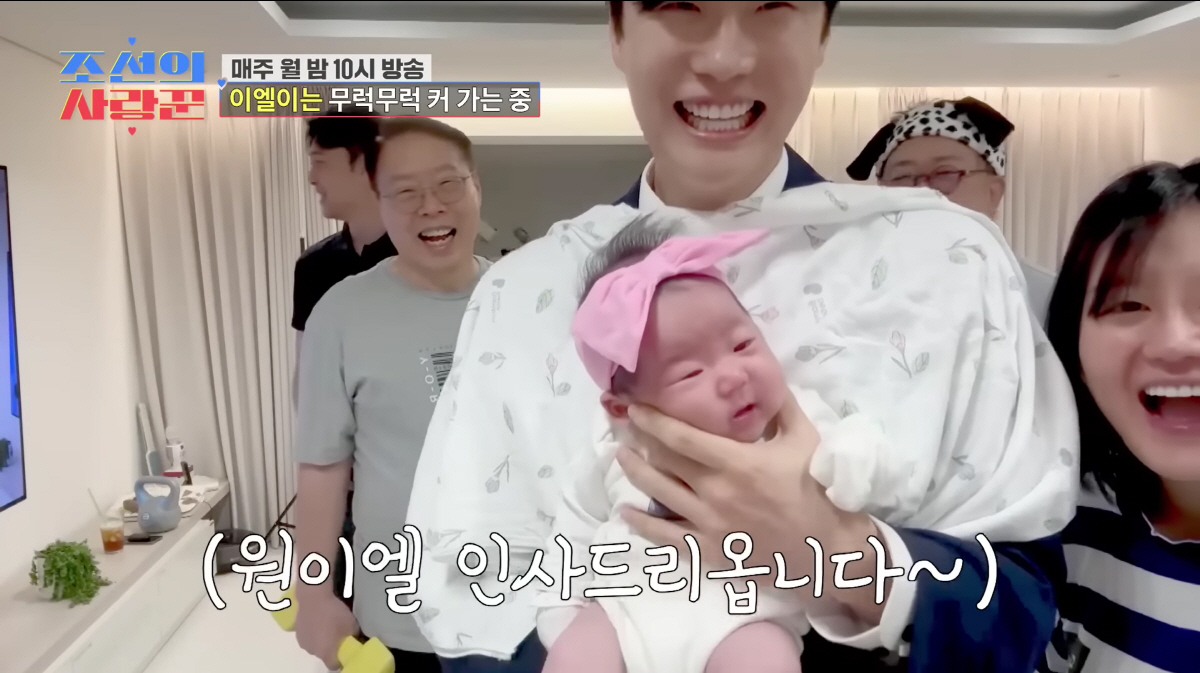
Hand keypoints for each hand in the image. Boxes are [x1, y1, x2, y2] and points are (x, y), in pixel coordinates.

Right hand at [295, 591, 357, 669]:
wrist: (314, 598)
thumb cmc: (335, 613)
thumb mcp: (352, 625)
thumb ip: (354, 637)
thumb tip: (355, 641)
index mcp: (326, 653)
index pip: (334, 665)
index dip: (341, 660)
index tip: (346, 651)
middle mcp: (313, 652)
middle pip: (324, 655)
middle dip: (331, 648)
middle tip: (338, 635)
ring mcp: (304, 643)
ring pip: (316, 646)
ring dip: (321, 641)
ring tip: (327, 626)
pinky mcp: (297, 634)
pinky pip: (309, 639)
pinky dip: (314, 634)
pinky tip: (318, 622)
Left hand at [616, 386, 886, 622]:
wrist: (828, 549)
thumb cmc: (817, 491)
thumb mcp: (805, 440)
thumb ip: (781, 406)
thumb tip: (763, 374)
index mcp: (737, 462)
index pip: (681, 437)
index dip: (653, 421)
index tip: (634, 407)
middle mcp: (716, 492)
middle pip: (665, 461)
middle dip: (639, 441)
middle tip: (623, 425)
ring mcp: (708, 524)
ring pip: (659, 493)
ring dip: (636, 472)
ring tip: (621, 457)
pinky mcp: (708, 551)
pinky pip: (665, 537)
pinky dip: (641, 523)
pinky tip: (626, 511)